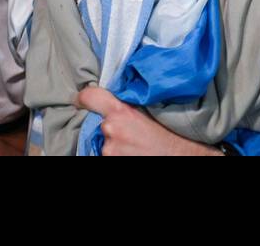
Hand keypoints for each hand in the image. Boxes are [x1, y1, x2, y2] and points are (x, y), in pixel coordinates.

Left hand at [76, 86, 215, 154]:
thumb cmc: (170, 137)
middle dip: (112, 129)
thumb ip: (126, 108)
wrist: (180, 157)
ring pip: (105, 144)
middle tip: (132, 135)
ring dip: (116, 146)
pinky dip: (119, 155)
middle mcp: (111, 129)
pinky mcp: (111, 162)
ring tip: (136, 148)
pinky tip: (134, 153)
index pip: (92, 97)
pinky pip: (108, 156)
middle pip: (101, 125)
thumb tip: (112, 102)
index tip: (79, 99)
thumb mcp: (148, 114)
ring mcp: (110, 150)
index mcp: (121, 112)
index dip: (83, 97)